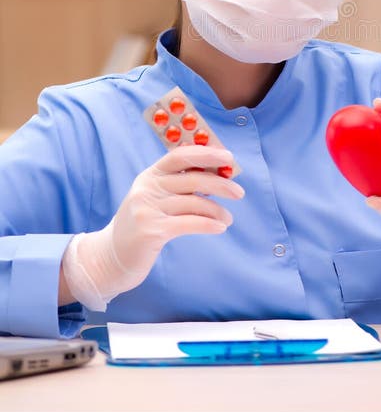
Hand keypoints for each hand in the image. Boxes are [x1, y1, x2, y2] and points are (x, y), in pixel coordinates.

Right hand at [61, 145, 243, 308]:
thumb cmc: (141, 225)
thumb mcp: (154, 199)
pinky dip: (209, 224)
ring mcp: (147, 209)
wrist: (110, 257)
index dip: (205, 154)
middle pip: (192, 179)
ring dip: (217, 210)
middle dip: (220, 184)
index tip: (228, 158)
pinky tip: (220, 227)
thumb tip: (217, 176)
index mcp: (149, 176)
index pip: (179, 156)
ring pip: (194, 203)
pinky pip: (189, 223)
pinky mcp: (151, 230)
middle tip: (239, 192)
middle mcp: (147, 188)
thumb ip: (178, 186)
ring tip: (228, 217)